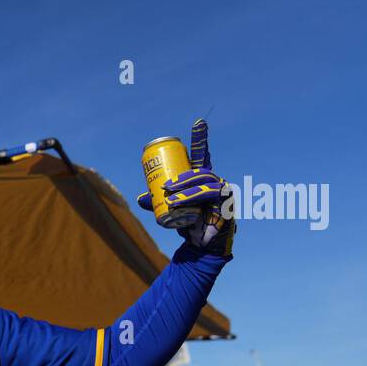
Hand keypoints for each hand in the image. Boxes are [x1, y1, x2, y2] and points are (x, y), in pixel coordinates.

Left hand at [136, 119, 233, 255]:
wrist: (200, 243)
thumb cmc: (187, 221)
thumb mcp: (171, 209)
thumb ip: (157, 202)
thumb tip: (139, 198)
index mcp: (202, 177)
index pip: (202, 155)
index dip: (201, 139)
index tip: (199, 122)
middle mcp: (215, 182)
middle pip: (201, 173)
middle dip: (184, 179)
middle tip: (166, 186)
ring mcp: (223, 195)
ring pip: (207, 189)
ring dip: (189, 195)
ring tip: (173, 201)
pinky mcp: (227, 210)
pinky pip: (216, 210)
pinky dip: (206, 218)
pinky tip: (200, 223)